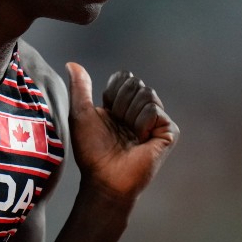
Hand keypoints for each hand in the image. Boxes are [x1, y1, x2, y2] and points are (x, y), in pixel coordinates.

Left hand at [65, 62, 178, 201]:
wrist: (105, 177)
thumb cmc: (91, 151)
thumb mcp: (81, 114)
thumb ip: (80, 88)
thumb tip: (72, 64)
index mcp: (122, 104)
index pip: (124, 78)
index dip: (112, 93)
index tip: (107, 114)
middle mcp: (140, 110)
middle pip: (135, 83)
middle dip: (121, 103)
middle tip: (118, 127)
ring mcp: (156, 121)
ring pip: (146, 94)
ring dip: (130, 115)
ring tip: (129, 135)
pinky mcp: (168, 131)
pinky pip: (154, 110)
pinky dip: (142, 123)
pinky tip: (141, 140)